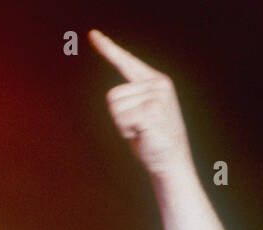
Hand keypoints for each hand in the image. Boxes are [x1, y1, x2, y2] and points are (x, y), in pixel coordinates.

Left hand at [89, 29, 192, 177]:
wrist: (171, 161)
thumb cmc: (153, 139)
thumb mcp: (142, 113)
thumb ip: (132, 98)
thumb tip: (115, 98)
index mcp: (155, 81)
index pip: (126, 62)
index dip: (108, 48)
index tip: (92, 35)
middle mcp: (157, 84)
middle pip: (112, 96)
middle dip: (119, 117)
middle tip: (138, 128)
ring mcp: (156, 97)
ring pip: (115, 108)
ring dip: (123, 125)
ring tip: (141, 131)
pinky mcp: (152, 110)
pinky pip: (121, 118)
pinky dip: (127, 131)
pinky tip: (142, 134)